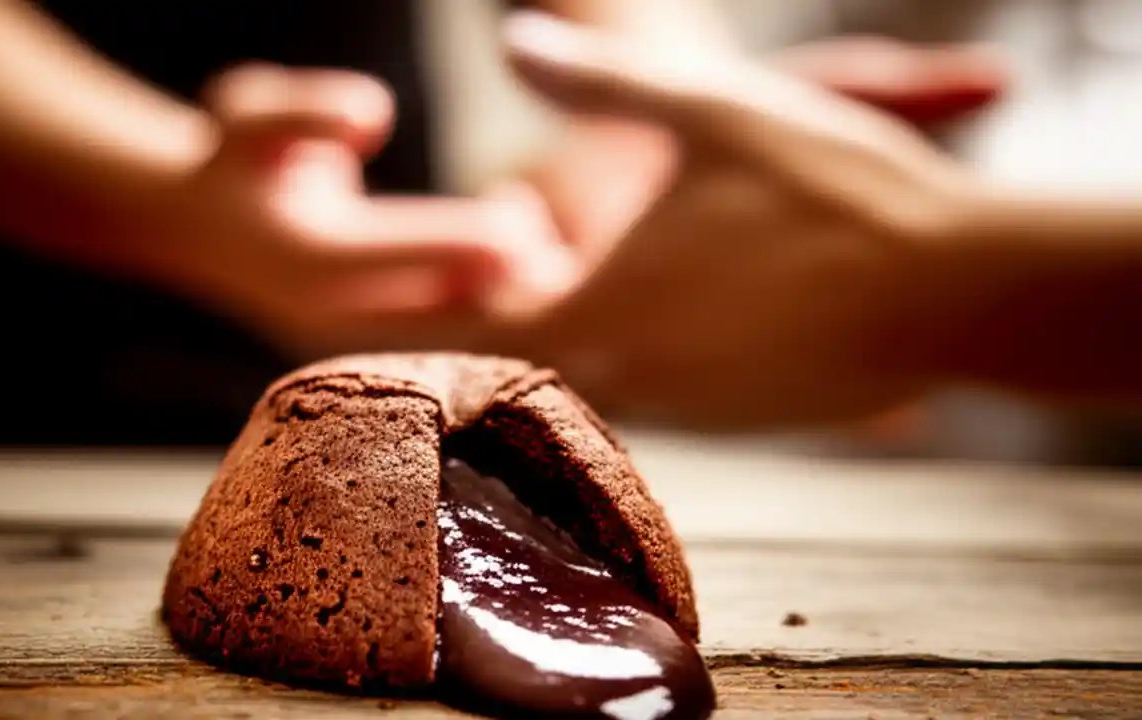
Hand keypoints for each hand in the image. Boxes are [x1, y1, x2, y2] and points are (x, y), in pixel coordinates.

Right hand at [150, 64, 574, 354]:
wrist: (198, 229)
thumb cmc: (231, 162)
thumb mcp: (247, 116)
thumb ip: (304, 111)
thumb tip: (372, 120)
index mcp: (309, 260)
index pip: (402, 256)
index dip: (465, 244)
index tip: (527, 232)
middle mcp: (333, 315)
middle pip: (436, 312)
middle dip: (502, 291)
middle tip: (565, 259)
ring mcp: (354, 341)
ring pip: (445, 332)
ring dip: (502, 307)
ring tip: (555, 260)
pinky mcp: (372, 347)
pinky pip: (440, 336)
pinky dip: (486, 311)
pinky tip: (527, 264)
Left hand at [498, 13, 981, 427]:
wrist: (960, 293)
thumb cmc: (828, 197)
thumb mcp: (708, 113)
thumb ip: (602, 83)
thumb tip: (516, 43)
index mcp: (600, 315)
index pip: (476, 326)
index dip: (450, 289)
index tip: (456, 248)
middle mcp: (633, 384)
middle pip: (541, 349)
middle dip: (527, 295)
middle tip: (535, 236)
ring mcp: (692, 415)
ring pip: (612, 366)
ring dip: (601, 313)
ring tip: (621, 250)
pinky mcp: (747, 424)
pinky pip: (676, 384)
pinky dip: (665, 339)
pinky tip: (707, 284)